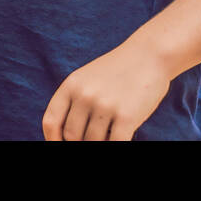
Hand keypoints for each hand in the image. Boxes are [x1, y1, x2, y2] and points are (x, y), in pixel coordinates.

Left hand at [42, 41, 171, 140]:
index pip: (51, 121)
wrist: (149, 55)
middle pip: (72, 136)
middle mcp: (85, 95)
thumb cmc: (118, 72)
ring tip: (110, 130)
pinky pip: (115, 143)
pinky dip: (116, 145)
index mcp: (71, 85)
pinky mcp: (126, 116)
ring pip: (93, 142)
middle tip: (94, 136)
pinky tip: (121, 138)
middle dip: (81, 142)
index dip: (52, 140)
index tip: (59, 145)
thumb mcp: (88, 79)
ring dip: (101, 142)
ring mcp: (105, 105)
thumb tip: (66, 136)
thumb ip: (74, 102)